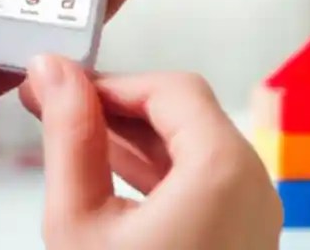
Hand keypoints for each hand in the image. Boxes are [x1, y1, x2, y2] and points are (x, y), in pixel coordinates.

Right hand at [19, 58, 281, 249]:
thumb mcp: (81, 222)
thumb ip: (69, 138)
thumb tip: (55, 76)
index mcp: (224, 170)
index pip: (170, 89)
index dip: (112, 81)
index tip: (62, 85)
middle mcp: (254, 186)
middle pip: (185, 115)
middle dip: (117, 108)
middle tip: (55, 105)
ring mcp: (255, 216)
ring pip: (192, 149)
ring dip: (133, 140)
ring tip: (69, 136)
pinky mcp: (244, 240)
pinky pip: (202, 184)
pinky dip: (157, 174)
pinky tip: (107, 175)